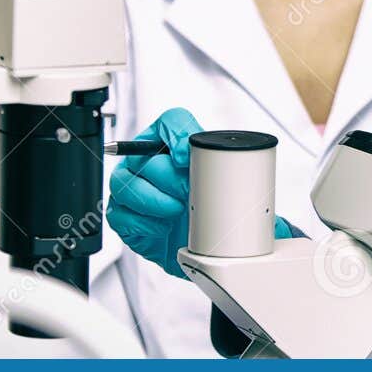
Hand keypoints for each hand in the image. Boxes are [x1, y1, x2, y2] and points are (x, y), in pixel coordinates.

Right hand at [106, 108, 300, 277]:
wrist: (209, 249)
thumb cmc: (217, 214)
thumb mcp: (236, 193)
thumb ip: (240, 177)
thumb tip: (251, 171)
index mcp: (175, 145)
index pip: (170, 122)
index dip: (177, 135)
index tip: (189, 157)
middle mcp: (150, 162)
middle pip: (145, 155)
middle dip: (170, 176)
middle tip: (191, 192)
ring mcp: (134, 189)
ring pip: (124, 183)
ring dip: (153, 200)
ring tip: (177, 211)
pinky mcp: (126, 218)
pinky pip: (120, 215)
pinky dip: (143, 223)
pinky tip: (163, 228)